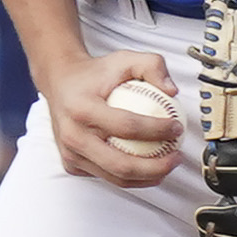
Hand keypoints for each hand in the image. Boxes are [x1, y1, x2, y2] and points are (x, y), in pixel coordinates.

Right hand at [41, 47, 181, 187]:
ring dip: (147, 177)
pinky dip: (131, 177)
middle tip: (176, 158)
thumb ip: (153, 66)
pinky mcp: (72, 164)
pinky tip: (148, 167)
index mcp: (82, 108)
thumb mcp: (125, 59)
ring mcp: (70, 153)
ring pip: (115, 177)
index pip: (126, 126)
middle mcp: (73, 135)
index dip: (157, 130)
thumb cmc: (94, 74)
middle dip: (156, 167)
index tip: (176, 127)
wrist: (60, 82)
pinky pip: (107, 177)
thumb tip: (172, 92)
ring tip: (167, 166)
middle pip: (120, 164)